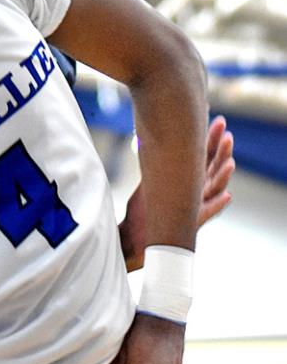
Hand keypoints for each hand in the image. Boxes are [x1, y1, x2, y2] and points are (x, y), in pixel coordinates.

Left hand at [120, 116, 233, 271]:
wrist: (134, 243)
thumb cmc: (140, 214)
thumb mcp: (148, 184)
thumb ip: (156, 166)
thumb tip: (149, 140)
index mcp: (186, 182)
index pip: (201, 156)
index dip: (208, 139)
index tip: (214, 120)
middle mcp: (193, 194)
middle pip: (211, 167)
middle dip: (218, 148)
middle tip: (224, 130)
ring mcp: (193, 208)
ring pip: (213, 187)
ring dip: (222, 173)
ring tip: (229, 159)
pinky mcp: (189, 223)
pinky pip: (207, 213)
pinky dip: (217, 205)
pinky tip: (227, 196)